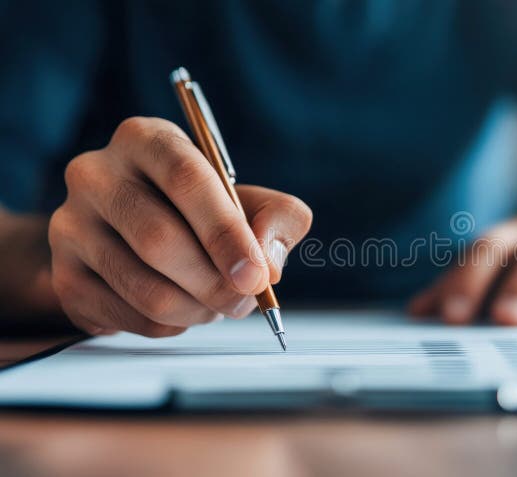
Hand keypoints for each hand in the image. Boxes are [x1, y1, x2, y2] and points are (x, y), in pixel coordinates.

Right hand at [49, 117, 311, 336]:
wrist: (137, 236)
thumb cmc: (203, 213)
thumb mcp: (253, 201)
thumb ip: (278, 218)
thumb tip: (267, 263)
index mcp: (146, 139)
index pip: (186, 178)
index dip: (225, 232)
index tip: (256, 275)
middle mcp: (96, 174)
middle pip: (159, 240)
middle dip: (214, 283)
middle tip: (244, 301)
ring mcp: (70, 225)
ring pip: (143, 288)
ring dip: (196, 310)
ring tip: (216, 305)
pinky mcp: (63, 275)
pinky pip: (127, 317)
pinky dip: (169, 326)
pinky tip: (183, 311)